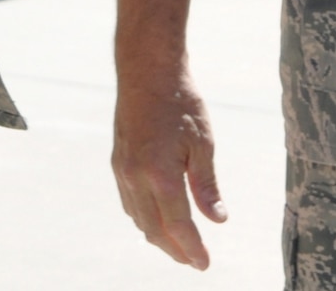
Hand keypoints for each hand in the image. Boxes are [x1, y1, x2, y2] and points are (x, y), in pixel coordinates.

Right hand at [112, 65, 227, 269]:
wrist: (146, 71)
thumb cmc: (180, 103)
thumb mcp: (203, 143)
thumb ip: (207, 185)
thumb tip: (217, 220)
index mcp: (160, 175)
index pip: (178, 226)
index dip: (192, 249)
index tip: (205, 264)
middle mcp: (136, 178)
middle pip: (154, 230)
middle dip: (175, 250)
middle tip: (194, 261)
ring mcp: (122, 171)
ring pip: (138, 219)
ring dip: (158, 237)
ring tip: (178, 246)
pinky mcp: (118, 162)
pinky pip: (129, 202)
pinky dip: (144, 218)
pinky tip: (157, 218)